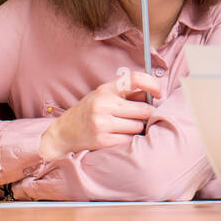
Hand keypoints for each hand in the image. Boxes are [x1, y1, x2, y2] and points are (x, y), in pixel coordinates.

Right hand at [39, 70, 161, 160]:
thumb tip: (154, 96)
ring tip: (128, 128)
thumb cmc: (88, 113)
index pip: (135, 79)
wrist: (62, 134)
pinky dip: (130, 140)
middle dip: (147, 114)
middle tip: (143, 117)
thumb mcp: (103, 97)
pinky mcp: (102, 141)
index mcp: (105, 90)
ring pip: (138, 126)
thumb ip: (126, 95)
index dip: (152, 84)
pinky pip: (129, 140)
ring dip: (138, 128)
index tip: (159, 93)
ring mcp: (102, 123)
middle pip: (143, 109)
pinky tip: (121, 137)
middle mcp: (103, 104)